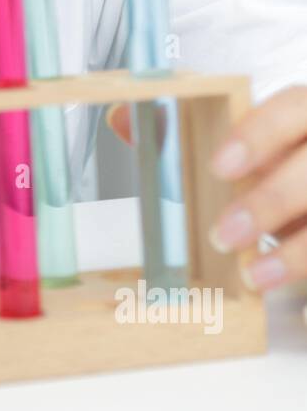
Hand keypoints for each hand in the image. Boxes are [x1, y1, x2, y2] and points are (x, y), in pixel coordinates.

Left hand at [106, 89, 306, 291]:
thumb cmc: (282, 166)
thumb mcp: (246, 150)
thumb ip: (185, 134)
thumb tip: (122, 118)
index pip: (292, 108)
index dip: (259, 135)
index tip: (219, 165)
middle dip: (271, 201)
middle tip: (223, 234)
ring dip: (295, 251)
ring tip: (252, 276)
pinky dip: (305, 272)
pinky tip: (291, 301)